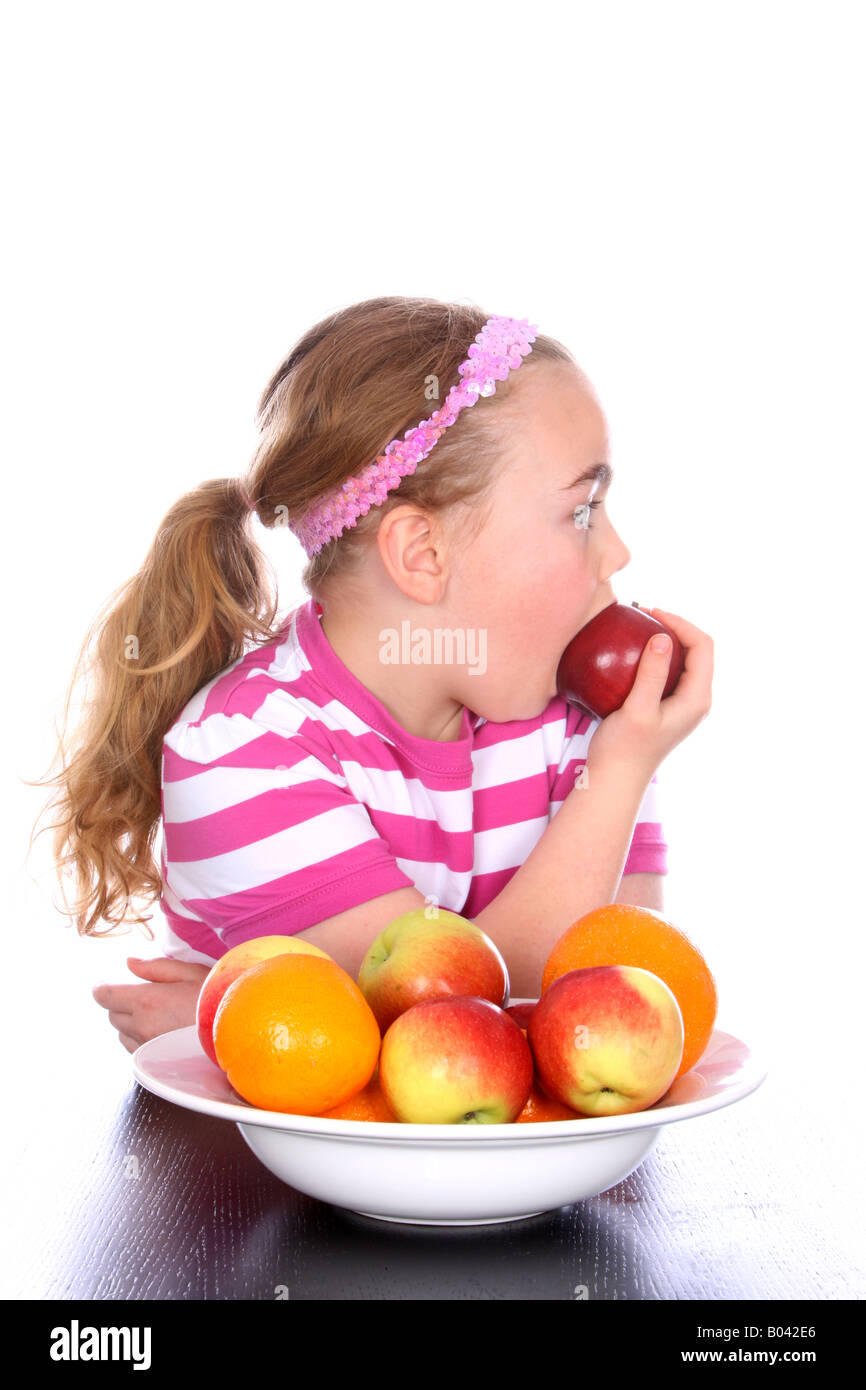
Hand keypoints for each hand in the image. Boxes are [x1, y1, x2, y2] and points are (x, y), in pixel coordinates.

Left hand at [92, 957, 211, 1053]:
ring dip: (128, 1022)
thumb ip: (156, 967)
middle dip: (119, 1002)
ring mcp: (148, 1046)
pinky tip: (160, 1029)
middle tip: (139, 993)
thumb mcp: (190, 972)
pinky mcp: (156, 1061)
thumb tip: (129, 963)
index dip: (102, 987)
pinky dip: (139, 1037)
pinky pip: (134, 1048)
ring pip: (122, 1033)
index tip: (105, 983)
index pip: (104, 995)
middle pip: (112, 1014)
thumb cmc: (217, 999)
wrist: (237, 1035)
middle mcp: (142, 1026)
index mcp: (146, 1000)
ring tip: (153, 1012)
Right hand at [586, 607, 712, 780]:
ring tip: (640, 627)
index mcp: (697, 698)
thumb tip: (662, 637)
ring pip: (685, 660)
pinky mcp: (668, 707)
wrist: (615, 780)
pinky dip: (656, 657)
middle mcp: (696, 700)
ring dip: (666, 640)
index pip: (702, 646)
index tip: (651, 613)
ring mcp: (683, 704)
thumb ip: (651, 674)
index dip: (681, 623)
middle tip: (643, 615)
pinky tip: (633, 654)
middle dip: (675, 627)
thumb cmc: (625, 749)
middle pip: (698, 650)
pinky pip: (670, 672)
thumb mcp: (637, 709)